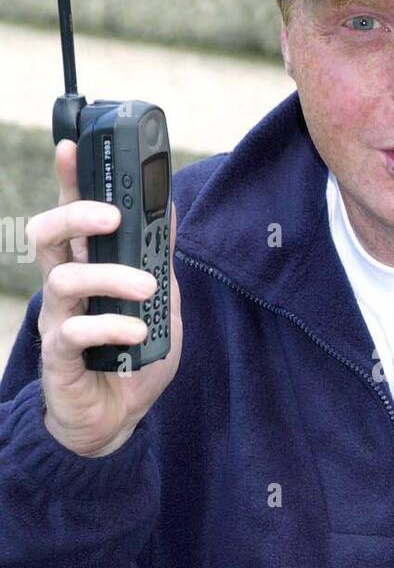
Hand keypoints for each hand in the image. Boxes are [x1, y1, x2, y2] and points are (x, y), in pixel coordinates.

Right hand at [27, 139, 182, 457]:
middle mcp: (65, 287)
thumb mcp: (161, 302)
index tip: (73, 146)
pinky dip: (109, 328)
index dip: (69, 180)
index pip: (72, 213)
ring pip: (63, 278)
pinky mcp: (60, 356)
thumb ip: (160, 260)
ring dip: (108, 276)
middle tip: (113, 215)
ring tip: (145, 288)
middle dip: (76, 214)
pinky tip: (134, 333)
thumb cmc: (133, 356)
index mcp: (86, 266)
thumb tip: (171, 210)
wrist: (115, 421)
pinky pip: (74, 332)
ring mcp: (58, 320)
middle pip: (48, 233)